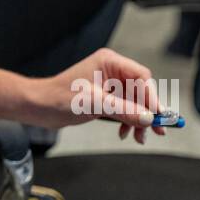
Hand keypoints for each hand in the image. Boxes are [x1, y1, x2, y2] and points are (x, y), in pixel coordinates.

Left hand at [22, 47, 167, 143]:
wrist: (40, 107)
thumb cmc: (60, 98)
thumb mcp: (95, 104)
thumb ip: (125, 111)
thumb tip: (149, 118)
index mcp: (109, 62)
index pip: (141, 76)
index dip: (152, 96)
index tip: (159, 116)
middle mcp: (111, 70)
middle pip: (141, 90)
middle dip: (147, 112)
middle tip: (157, 131)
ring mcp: (109, 84)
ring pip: (135, 102)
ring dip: (139, 120)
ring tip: (139, 137)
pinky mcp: (106, 97)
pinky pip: (126, 108)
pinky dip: (128, 121)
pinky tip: (124, 133)